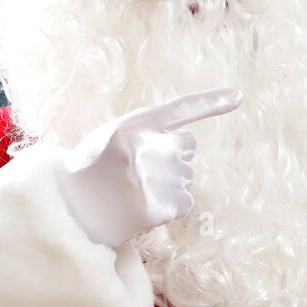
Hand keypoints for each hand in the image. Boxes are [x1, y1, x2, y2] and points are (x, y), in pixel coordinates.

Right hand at [55, 88, 242, 245]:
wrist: (67, 209)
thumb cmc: (92, 170)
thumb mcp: (113, 137)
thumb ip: (148, 134)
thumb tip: (190, 148)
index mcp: (132, 125)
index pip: (179, 108)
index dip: (212, 101)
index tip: (239, 97)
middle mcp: (145, 148)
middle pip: (189, 148)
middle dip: (173, 158)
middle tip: (139, 171)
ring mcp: (152, 179)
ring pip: (188, 178)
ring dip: (170, 185)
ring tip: (135, 191)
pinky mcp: (157, 207)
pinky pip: (185, 203)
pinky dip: (170, 207)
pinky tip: (144, 208)